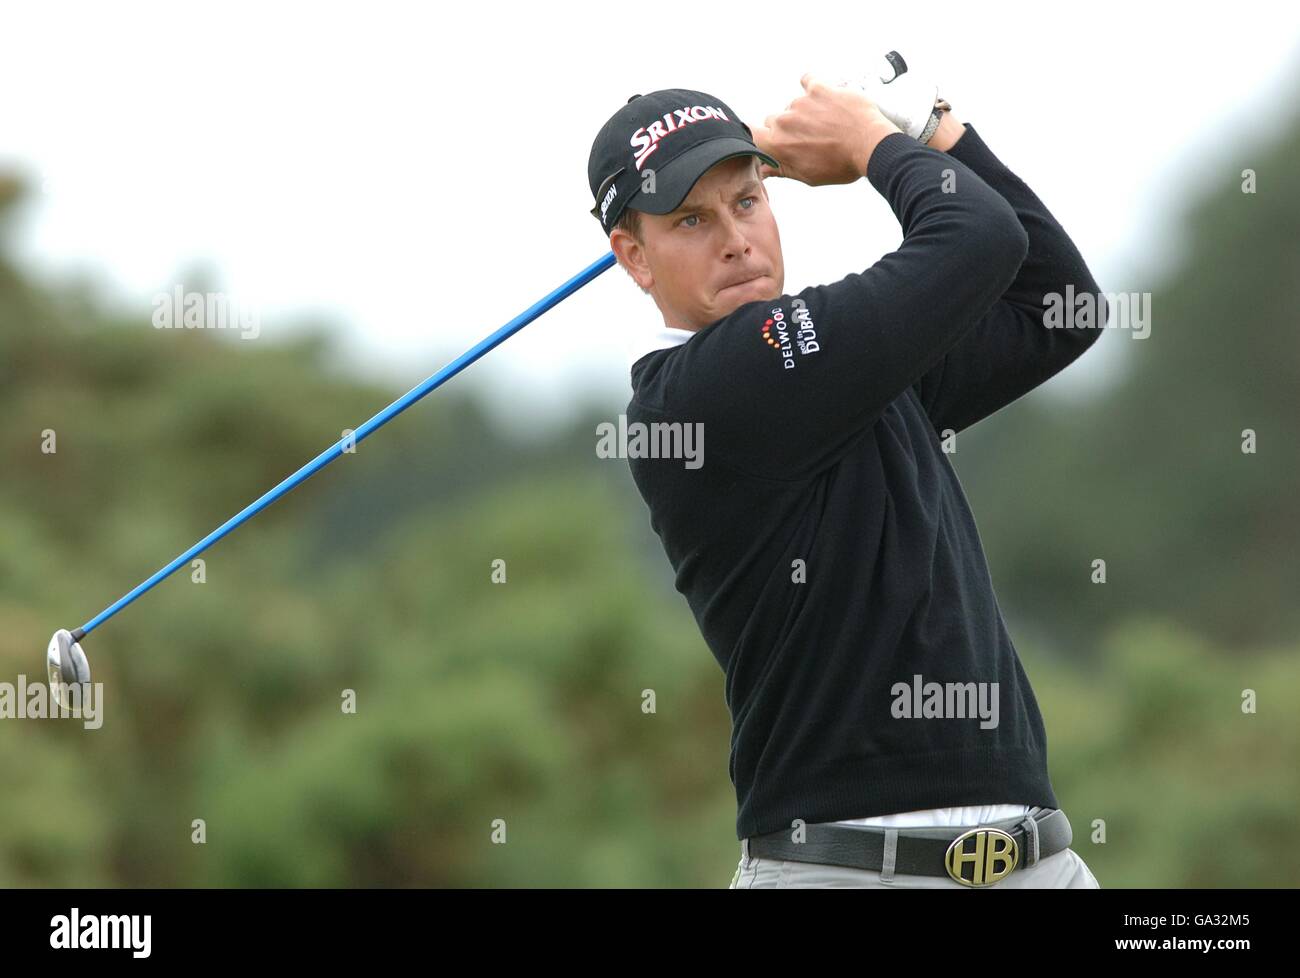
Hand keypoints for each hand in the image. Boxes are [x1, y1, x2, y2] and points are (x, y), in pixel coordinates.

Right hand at [751, 72, 900, 186]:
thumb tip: (763, 170)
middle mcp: (785, 120)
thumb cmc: (841, 164)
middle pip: (773, 119)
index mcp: (779, 144)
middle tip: (808, 137)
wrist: (870, 145)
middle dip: (787, 127)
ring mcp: (802, 102)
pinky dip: (812, 86)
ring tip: (827, 123)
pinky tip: (822, 95)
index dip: (758, 135)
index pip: (751, 134)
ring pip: (794, 104)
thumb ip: (781, 169)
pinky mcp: (820, 88)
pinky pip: (808, 80)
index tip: (764, 137)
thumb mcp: (808, 175)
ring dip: (805, 112)